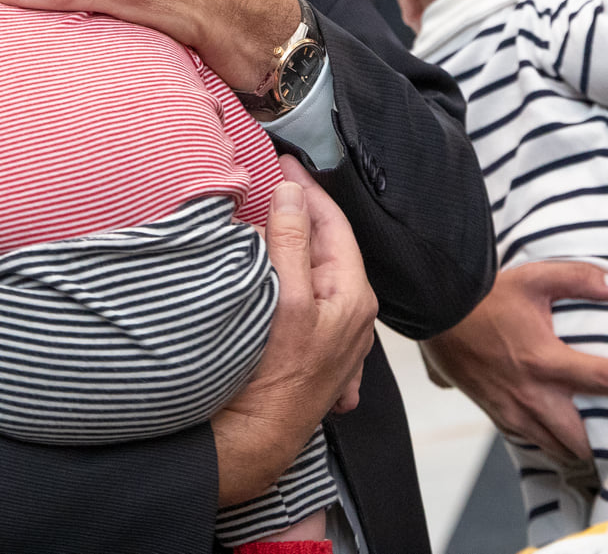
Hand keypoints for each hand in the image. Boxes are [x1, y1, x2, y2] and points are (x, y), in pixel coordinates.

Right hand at [211, 157, 376, 504]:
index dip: (307, 187)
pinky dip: (284, 275)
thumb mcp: (286, 304)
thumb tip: (293, 193)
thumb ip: (291, 245)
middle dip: (297, 212)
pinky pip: (300, 296)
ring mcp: (332, 335)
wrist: (253, 449)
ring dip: (288, 244)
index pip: (334, 222)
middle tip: (267, 179)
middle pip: (323, 244)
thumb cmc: (273, 382)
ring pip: (310, 270)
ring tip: (260, 214)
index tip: (283, 159)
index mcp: (354, 296)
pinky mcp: (310, 349)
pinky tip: (267, 265)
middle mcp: (352, 314)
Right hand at [421, 262, 607, 464]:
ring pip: (555, 447)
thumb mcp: (536, 277)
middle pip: (582, 437)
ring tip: (603, 443)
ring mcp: (511, 409)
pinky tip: (560, 433)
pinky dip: (551, 442)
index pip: (607, 378)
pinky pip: (530, 440)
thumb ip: (581, 278)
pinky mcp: (496, 414)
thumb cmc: (485, 294)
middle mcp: (531, 393)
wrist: (436, 310)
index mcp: (545, 359)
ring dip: (581, 448)